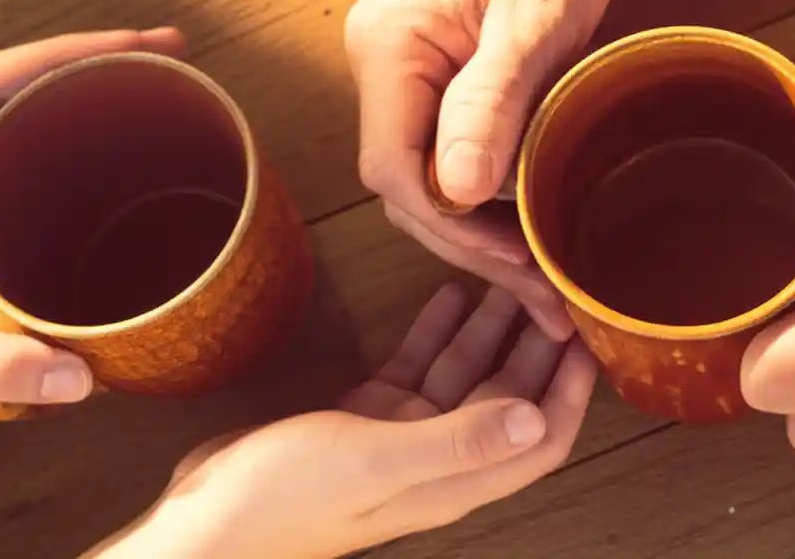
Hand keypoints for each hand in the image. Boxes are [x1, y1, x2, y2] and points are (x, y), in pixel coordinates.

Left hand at [0, 29, 185, 404]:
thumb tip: (86, 379)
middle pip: (20, 82)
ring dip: (79, 102)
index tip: (138, 48)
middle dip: (94, 63)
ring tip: (149, 108)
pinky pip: (14, 165)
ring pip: (18, 119)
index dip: (70, 51)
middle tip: (168, 68)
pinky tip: (99, 185)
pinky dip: (61, 154)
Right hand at [88, 285, 597, 557]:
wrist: (205, 519)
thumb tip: (540, 418)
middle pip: (508, 399)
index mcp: (454, 479)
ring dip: (488, 330)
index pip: (540, 440)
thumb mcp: (376, 461)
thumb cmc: (287, 499)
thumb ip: (459, 440)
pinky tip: (448, 294)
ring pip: (462, 376)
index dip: (571, 393)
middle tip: (554, 286)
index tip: (589, 335)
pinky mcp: (363, 417)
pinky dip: (434, 332)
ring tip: (508, 275)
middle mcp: (437, 459)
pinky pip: (415, 367)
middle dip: (535, 347)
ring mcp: (399, 436)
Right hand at [344, 0, 622, 338]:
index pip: (393, 168)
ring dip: (481, 231)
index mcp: (387, 49)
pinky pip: (445, 155)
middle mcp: (378, 67)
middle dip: (471, 244)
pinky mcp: (431, 84)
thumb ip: (492, 102)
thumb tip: (457, 191)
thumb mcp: (533, 20)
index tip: (517, 262)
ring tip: (543, 279)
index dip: (451, 227)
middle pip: (406, 185)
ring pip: (426, 179)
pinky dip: (486, 199)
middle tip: (542, 294)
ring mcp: (401, 77)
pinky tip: (527, 232)